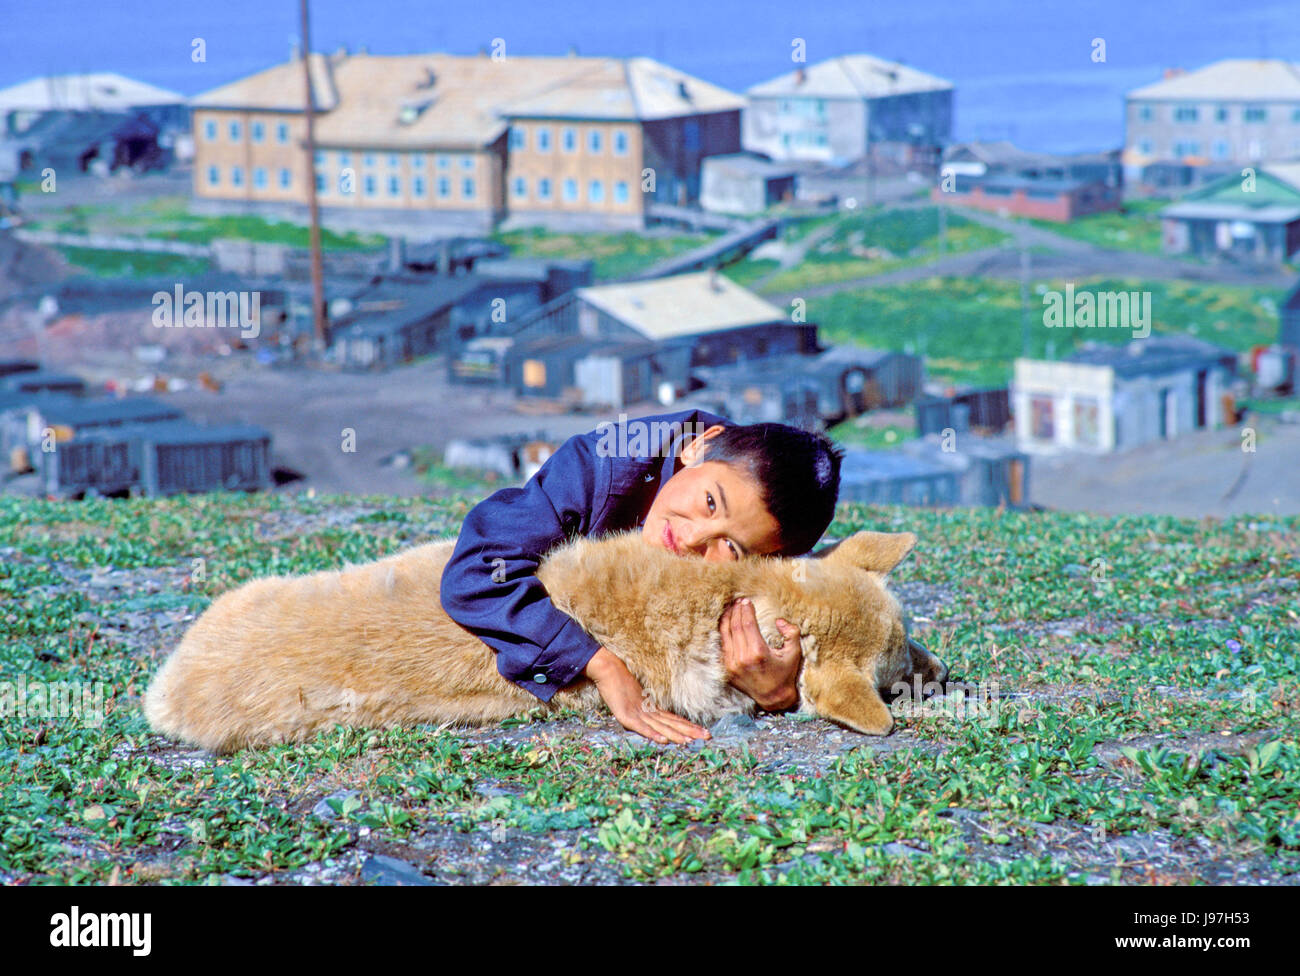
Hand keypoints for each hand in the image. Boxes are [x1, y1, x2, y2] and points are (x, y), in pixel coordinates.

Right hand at [584, 647, 710, 744]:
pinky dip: (652, 734)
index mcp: (652, 708)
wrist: (608, 668)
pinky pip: (641, 727)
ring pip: (661, 727)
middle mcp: (649, 711)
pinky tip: (662, 740)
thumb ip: (644, 708)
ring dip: (675, 735)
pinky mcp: (626, 716)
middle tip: (708, 737)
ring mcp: (638, 713)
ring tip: (689, 742)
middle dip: (690, 731)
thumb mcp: (634, 698)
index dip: (689, 726)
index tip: (705, 732)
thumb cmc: (619, 682)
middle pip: (672, 723)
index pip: (674, 720)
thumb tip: (655, 718)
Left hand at [720, 598, 800, 710]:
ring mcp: (732, 665)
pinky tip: (726, 623)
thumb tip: (779, 621)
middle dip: (736, 611)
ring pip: (725, 635)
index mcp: (758, 652)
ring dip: (727, 619)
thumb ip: (791, 633)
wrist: (774, 698)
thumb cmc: (785, 674)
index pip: (747, 624)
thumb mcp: (795, 653)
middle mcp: (742, 658)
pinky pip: (723, 646)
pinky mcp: (727, 670)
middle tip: (739, 601)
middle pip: (735, 627)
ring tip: (730, 608)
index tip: (747, 601)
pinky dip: (723, 632)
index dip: (746, 610)